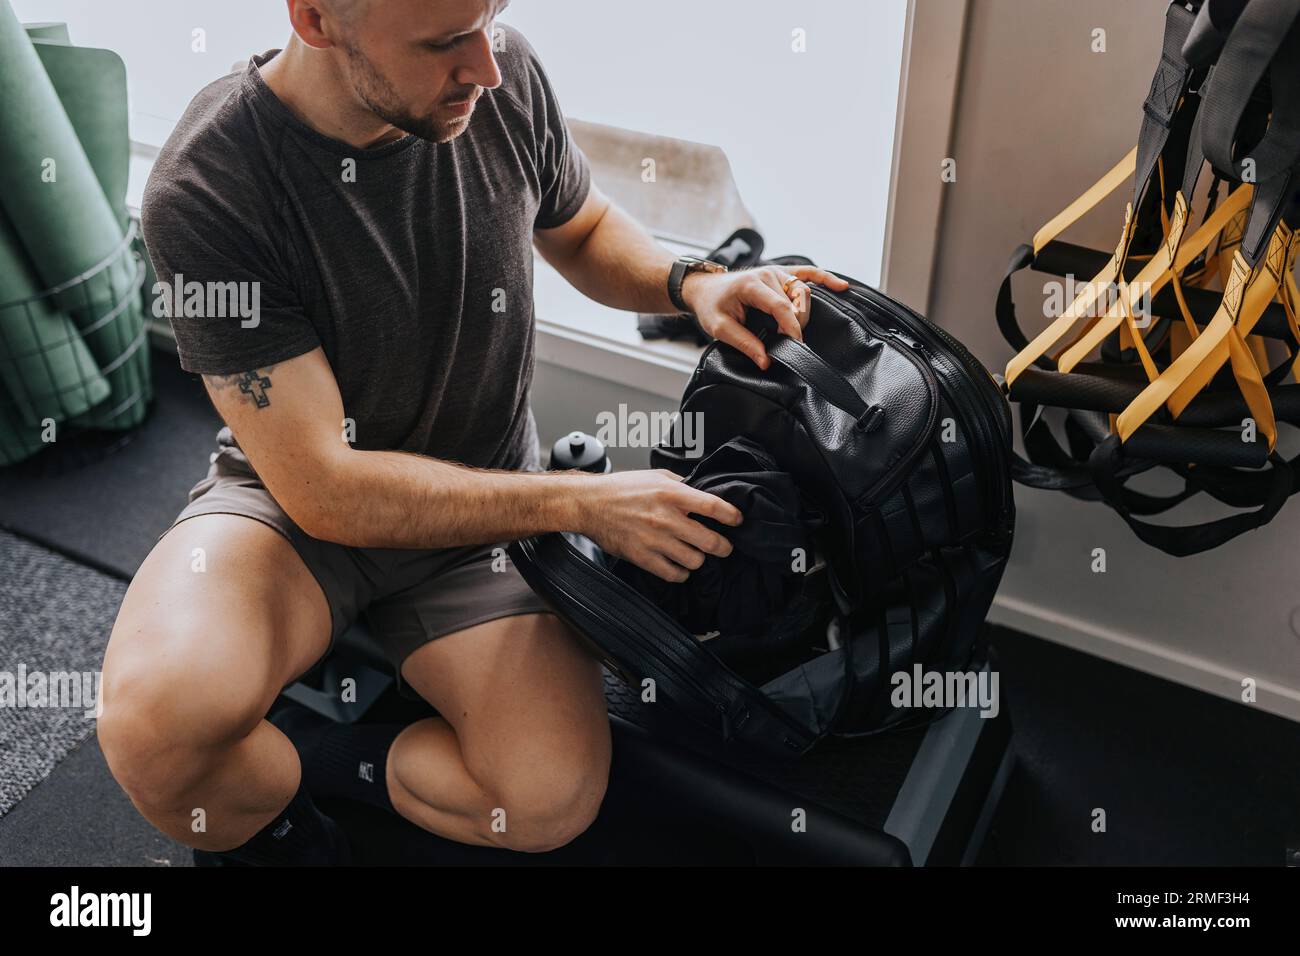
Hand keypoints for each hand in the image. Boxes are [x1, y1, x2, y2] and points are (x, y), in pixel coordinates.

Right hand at [576, 469, 742, 582]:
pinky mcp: (642, 557)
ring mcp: (654, 540)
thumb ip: (682, 484)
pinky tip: (680, 566)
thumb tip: (706, 492)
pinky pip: (673, 574)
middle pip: (710, 541)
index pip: (713, 506)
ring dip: (699, 559)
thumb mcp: (656, 476)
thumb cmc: (622, 488)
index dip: (732, 516)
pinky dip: (681, 573)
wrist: (589, 504)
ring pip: (694, 561)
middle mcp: (665, 518)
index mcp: (671, 493)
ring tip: (696, 554)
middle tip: (724, 547)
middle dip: (723, 547)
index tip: (738, 520)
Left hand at [682, 264, 850, 369]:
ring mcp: (777, 272)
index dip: (791, 328)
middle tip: (784, 341)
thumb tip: (766, 361)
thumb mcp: (719, 328)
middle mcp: (768, 274)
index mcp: (751, 284)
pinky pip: (808, 272)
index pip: (781, 307)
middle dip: (796, 323)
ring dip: (804, 311)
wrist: (704, 288)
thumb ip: (743, 343)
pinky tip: (841, 286)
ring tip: (793, 329)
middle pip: (797, 299)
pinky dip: (825, 278)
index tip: (794, 345)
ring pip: (804, 291)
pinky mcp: (782, 273)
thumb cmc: (710, 306)